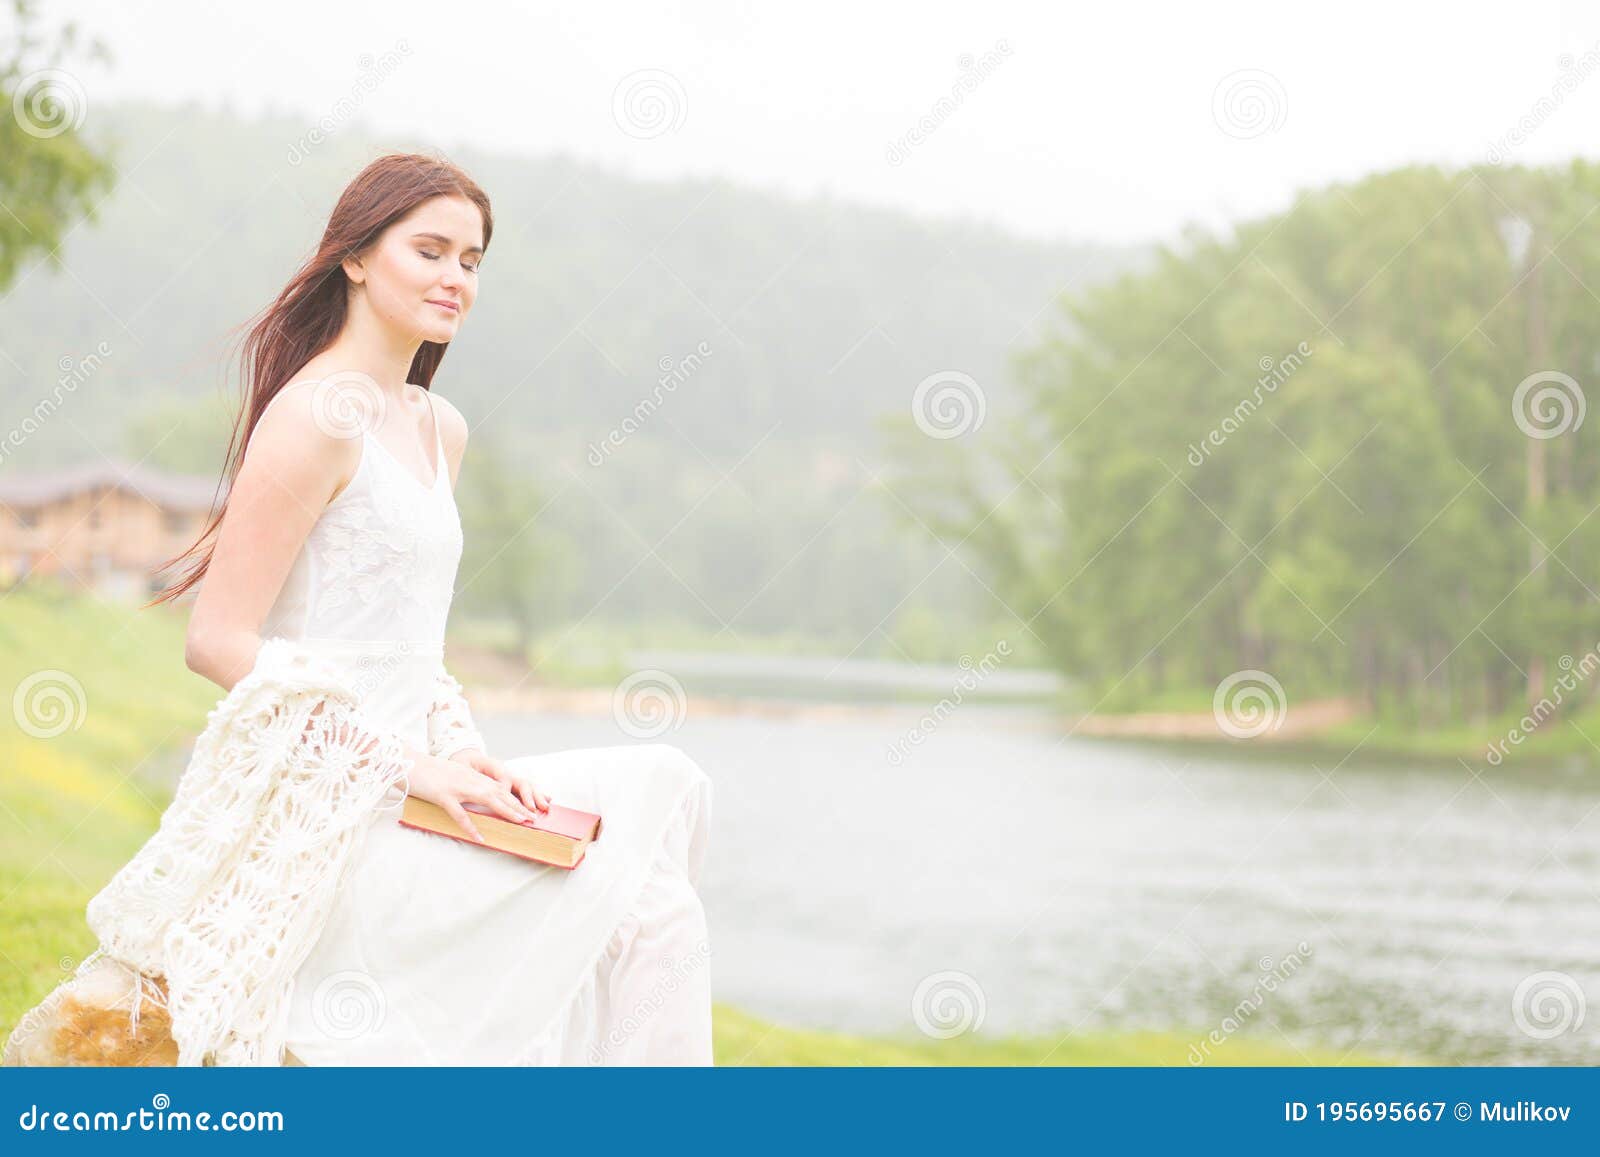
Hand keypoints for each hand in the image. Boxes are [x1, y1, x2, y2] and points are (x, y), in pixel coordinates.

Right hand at [405, 750, 540, 843]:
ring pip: (488, 800)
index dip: (516, 798)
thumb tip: (480, 795)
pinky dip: (471, 826)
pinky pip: (460, 814)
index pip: (499, 788)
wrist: (408, 762)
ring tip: (520, 823)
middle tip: (533, 818)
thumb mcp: (453, 775)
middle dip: (518, 806)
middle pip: (499, 794)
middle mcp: (470, 780)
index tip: (529, 808)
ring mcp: (457, 787)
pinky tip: (480, 837)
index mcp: (472, 776)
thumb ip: (468, 783)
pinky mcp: (443, 796)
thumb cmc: (429, 771)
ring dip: (506, 811)